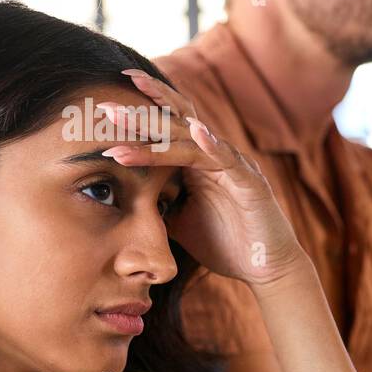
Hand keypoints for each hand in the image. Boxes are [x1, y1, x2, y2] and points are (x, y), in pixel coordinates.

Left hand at [98, 69, 305, 285]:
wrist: (267, 269)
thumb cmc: (227, 244)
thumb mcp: (179, 222)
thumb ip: (156, 203)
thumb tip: (119, 199)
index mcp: (198, 163)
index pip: (167, 127)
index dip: (141, 110)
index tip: (104, 103)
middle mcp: (215, 156)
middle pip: (175, 124)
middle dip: (140, 113)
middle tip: (105, 106)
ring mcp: (233, 166)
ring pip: (191, 141)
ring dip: (156, 132)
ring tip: (124, 123)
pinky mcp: (251, 183)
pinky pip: (228, 159)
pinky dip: (212, 144)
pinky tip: (196, 132)